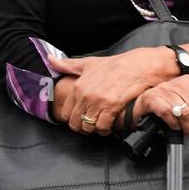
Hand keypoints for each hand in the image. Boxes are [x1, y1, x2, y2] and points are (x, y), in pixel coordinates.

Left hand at [46, 48, 166, 136]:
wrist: (139, 66)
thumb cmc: (115, 65)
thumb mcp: (89, 63)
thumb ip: (68, 64)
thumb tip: (50, 59)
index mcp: (78, 86)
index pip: (66, 113)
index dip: (73, 119)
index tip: (81, 119)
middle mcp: (86, 95)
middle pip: (76, 123)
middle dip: (83, 127)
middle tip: (91, 126)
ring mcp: (98, 101)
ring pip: (88, 127)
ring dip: (94, 130)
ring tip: (101, 127)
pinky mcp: (112, 107)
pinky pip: (102, 126)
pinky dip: (105, 130)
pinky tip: (110, 126)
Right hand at [127, 75, 188, 137]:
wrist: (141, 105)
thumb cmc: (167, 105)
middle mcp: (179, 83)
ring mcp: (165, 90)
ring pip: (186, 113)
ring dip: (187, 127)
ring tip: (184, 130)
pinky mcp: (153, 99)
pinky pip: (170, 115)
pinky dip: (173, 125)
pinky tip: (172, 125)